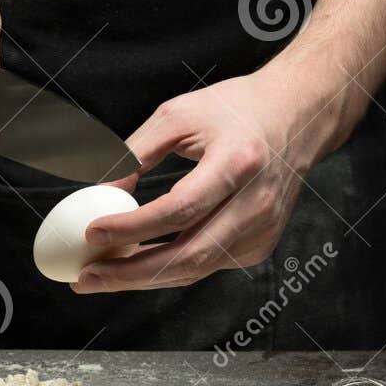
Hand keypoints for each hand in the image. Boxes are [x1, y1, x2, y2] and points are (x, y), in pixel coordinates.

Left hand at [73, 60, 356, 291]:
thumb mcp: (178, 115)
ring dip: (143, 277)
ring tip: (100, 274)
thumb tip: (99, 194)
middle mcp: (257, 203)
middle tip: (87, 276)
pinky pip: (206, 265)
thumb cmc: (234, 109)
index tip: (92, 233)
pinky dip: (168, 268)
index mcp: (239, 162)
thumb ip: (135, 153)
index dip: (133, 227)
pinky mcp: (261, 244)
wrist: (297, 116)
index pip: (181, 208)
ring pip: (195, 270)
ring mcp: (263, 230)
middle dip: (131, 272)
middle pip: (189, 255)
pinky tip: (137, 260)